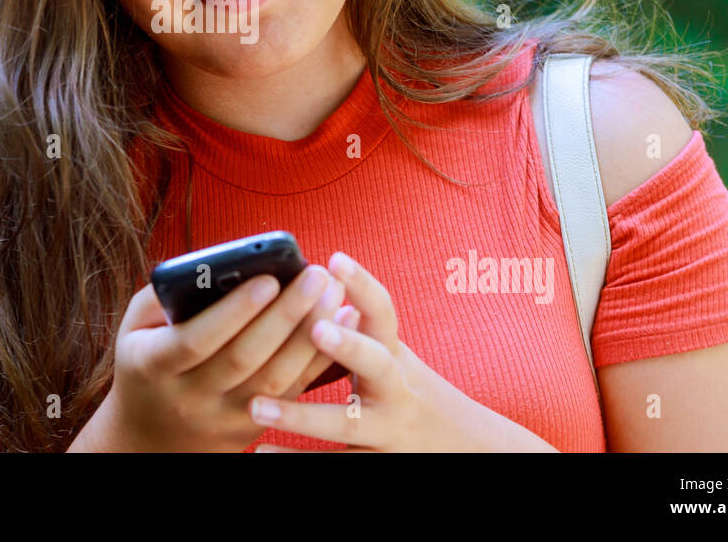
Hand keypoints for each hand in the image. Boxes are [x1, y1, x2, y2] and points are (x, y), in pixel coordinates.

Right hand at [77, 265, 356, 451]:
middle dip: (285, 315)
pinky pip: (292, 393)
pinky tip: (340, 324)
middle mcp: (190, 399)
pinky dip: (319, 358)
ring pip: (275, 380)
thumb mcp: (136, 328)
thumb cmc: (145, 363)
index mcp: (153, 367)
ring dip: (309, 335)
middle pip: (244, 359)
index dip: (233, 312)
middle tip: (316, 275)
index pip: (195, 341)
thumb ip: (166, 296)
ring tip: (333, 294)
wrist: (151, 437)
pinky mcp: (253, 429)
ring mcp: (224, 418)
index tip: (268, 278)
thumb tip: (217, 266)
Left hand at [248, 252, 558, 451]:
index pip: (384, 314)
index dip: (363, 284)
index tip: (335, 259)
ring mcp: (387, 433)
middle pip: (377, 366)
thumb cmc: (410, 394)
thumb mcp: (392, 358)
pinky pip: (334, 467)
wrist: (468, 451)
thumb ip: (359, 327)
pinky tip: (261, 452)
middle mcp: (395, 393)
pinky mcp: (377, 466)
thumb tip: (322, 280)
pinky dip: (296, 461)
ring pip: (345, 425)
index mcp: (393, 357)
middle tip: (316, 327)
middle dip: (348, 346)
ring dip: (301, 414)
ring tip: (258, 404)